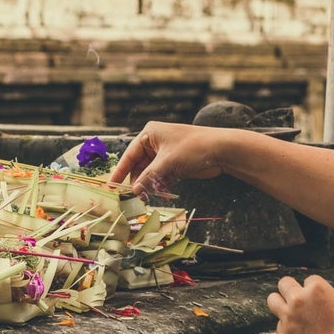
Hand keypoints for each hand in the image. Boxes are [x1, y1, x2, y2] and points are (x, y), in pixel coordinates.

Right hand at [109, 121, 226, 198]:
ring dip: (148, 185)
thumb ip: (147, 178)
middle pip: (139, 166)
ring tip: (145, 199)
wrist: (222, 150)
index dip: (120, 172)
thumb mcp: (166, 163)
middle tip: (132, 198)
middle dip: (137, 182)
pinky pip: (161, 176)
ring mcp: (165, 153)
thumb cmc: (193, 148)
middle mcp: (155, 142)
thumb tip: (134, 192)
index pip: (129, 155)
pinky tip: (159, 194)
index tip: (111, 186)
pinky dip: (159, 185)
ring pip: (150, 173)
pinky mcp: (175, 163)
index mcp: (149, 134)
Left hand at [266, 275, 333, 333]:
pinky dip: (286, 327)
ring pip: (272, 299)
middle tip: (296, 297)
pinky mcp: (283, 333)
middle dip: (291, 289)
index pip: (309, 279)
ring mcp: (288, 316)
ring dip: (280, 302)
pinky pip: (279, 324)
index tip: (316, 297)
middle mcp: (299, 299)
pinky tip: (298, 333)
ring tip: (288, 310)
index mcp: (317, 289)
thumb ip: (325, 298)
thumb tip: (317, 299)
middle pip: (284, 283)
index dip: (313, 288)